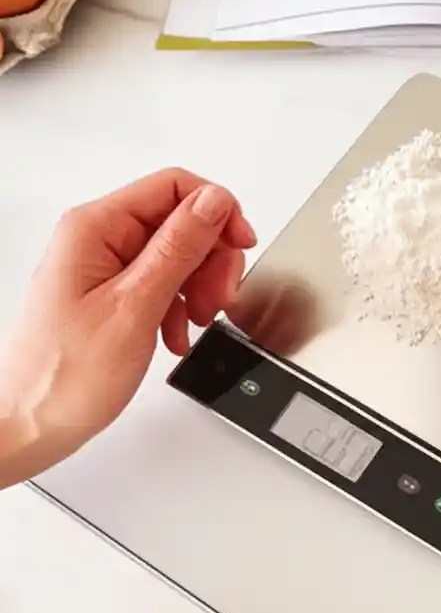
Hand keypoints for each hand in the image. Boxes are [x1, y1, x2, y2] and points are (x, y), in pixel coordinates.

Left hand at [0, 168, 255, 487]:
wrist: (28, 425)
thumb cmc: (62, 377)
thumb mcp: (134, 307)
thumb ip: (178, 249)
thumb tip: (213, 203)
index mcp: (94, 229)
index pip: (174, 187)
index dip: (217, 211)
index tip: (240, 244)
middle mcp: (97, 239)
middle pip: (181, 221)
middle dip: (211, 259)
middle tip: (219, 297)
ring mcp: (104, 266)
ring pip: (179, 254)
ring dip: (200, 286)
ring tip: (199, 320)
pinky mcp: (112, 293)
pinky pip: (164, 282)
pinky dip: (182, 306)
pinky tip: (179, 332)